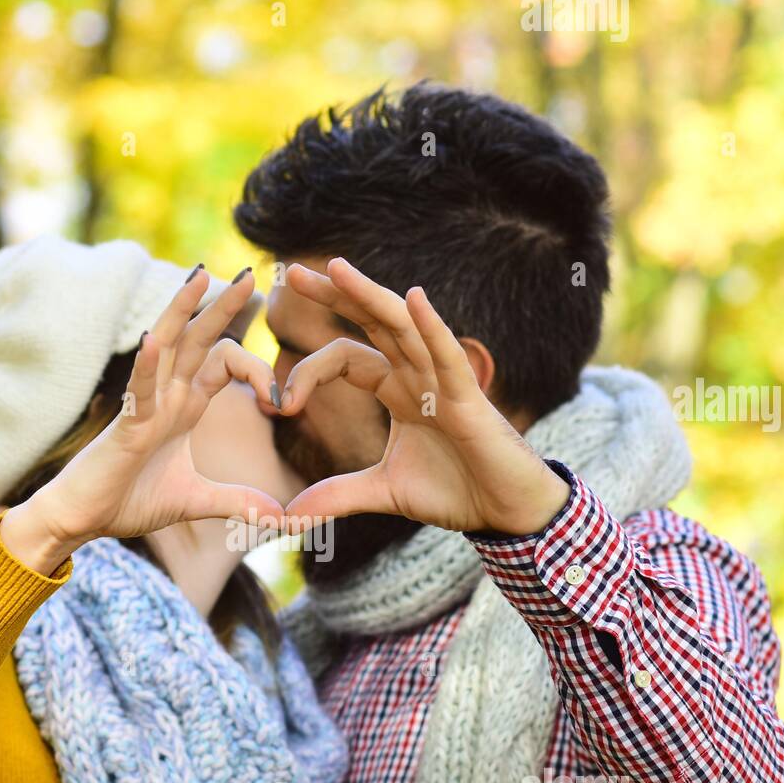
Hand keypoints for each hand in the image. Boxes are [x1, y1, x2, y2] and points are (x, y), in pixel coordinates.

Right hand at [0, 268, 281, 574]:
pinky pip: (137, 390)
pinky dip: (145, 367)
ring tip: (200, 275)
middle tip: (248, 273)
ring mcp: (145, 406)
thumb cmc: (129, 502)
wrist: (85, 521)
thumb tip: (278, 517)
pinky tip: (151, 341)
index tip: (280, 402)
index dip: (256, 371)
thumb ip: (237, 502)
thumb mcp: (195, 501)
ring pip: (165, 347)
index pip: (223, 364)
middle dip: (223, 308)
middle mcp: (166, 396)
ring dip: (182, 311)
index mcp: (184, 406)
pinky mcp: (125, 426)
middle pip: (198, 340)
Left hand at [278, 258, 570, 536]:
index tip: (278, 404)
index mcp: (397, 390)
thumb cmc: (455, 491)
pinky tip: (414, 299)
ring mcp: (444, 382)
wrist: (504, 512)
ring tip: (336, 268)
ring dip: (371, 296)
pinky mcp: (469, 400)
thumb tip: (290, 514)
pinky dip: (432, 328)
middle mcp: (418, 375)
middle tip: (290, 274)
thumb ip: (337, 495)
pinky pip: (449, 357)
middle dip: (335, 296)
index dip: (307, 373)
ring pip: (404, 328)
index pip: (345, 358)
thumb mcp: (384, 492)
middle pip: (372, 323)